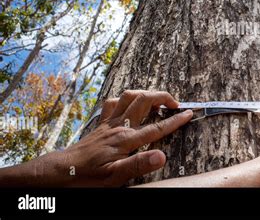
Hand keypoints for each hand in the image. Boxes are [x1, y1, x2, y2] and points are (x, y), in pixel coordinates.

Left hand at [17, 90, 191, 186]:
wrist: (60, 172)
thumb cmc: (87, 177)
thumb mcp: (114, 177)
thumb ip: (139, 165)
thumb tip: (162, 156)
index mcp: (125, 140)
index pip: (156, 127)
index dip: (175, 120)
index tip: (189, 113)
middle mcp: (118, 126)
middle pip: (143, 100)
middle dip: (162, 96)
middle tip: (175, 103)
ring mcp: (108, 122)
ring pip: (128, 95)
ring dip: (145, 93)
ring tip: (156, 100)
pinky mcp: (101, 123)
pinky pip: (113, 102)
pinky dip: (125, 98)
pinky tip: (129, 104)